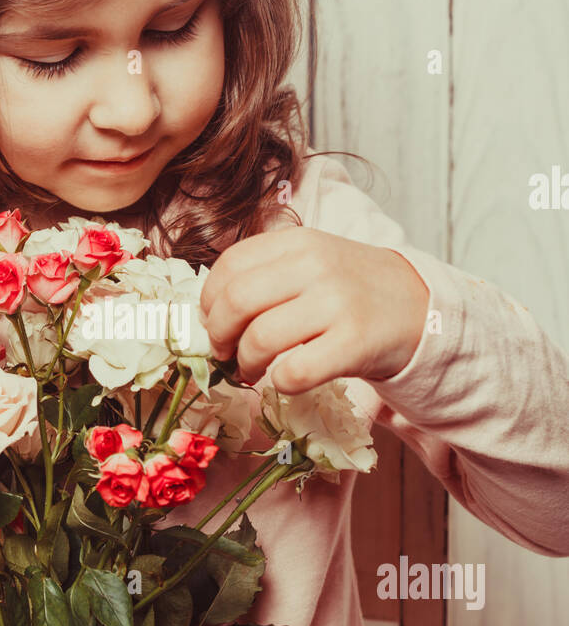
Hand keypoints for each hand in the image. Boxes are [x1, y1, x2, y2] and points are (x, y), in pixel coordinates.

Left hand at [199, 227, 429, 392]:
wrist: (418, 308)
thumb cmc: (350, 290)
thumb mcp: (311, 261)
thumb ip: (264, 274)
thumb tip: (207, 314)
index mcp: (298, 242)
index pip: (230, 265)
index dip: (209, 300)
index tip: (212, 321)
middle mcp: (316, 266)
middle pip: (236, 302)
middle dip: (218, 335)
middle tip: (224, 351)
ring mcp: (337, 303)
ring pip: (259, 339)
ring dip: (244, 363)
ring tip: (251, 369)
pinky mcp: (353, 344)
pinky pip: (293, 372)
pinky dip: (278, 383)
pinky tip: (284, 379)